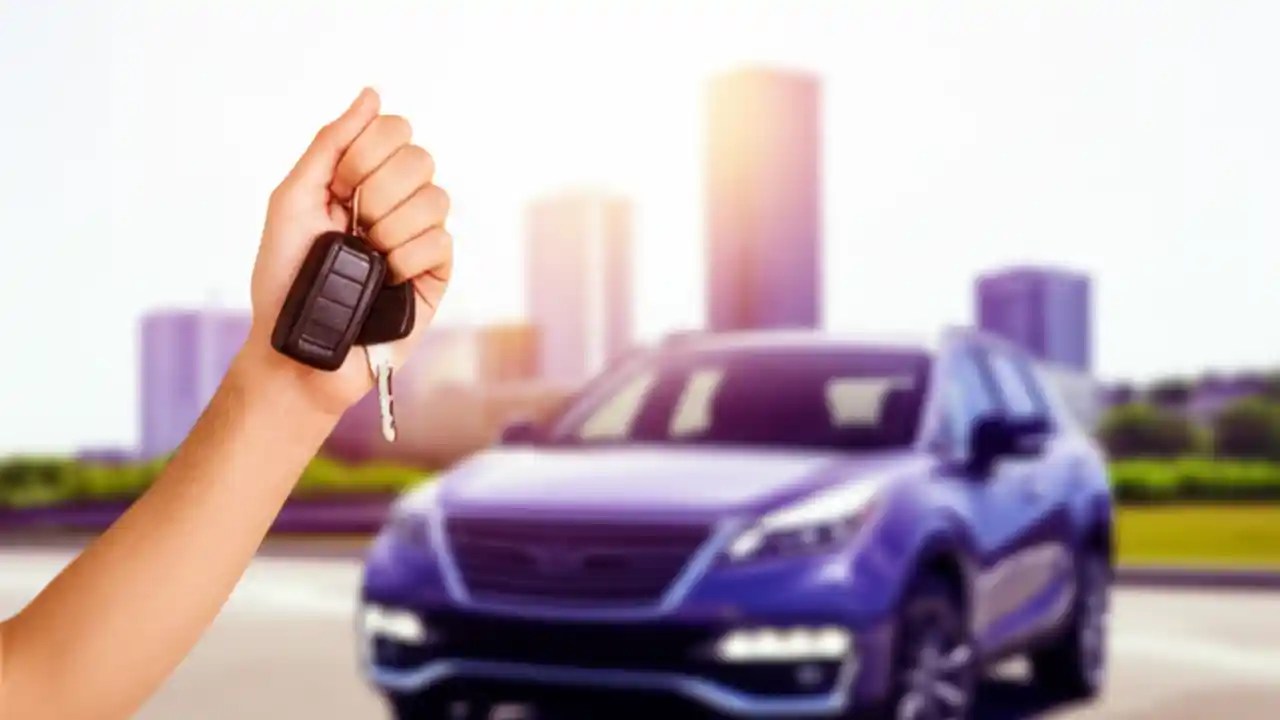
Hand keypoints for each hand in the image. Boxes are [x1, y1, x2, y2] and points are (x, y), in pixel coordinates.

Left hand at [242, 88, 452, 416]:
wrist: (300, 346)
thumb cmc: (284, 279)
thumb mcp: (293, 200)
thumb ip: (331, 144)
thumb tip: (371, 94)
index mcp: (361, 179)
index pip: (395, 130)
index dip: (368, 153)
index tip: (339, 187)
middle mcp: (395, 203)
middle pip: (420, 158)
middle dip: (378, 192)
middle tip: (352, 226)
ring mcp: (417, 238)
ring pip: (436, 199)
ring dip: (390, 229)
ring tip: (368, 258)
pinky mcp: (435, 274)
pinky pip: (440, 242)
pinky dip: (406, 259)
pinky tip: (387, 279)